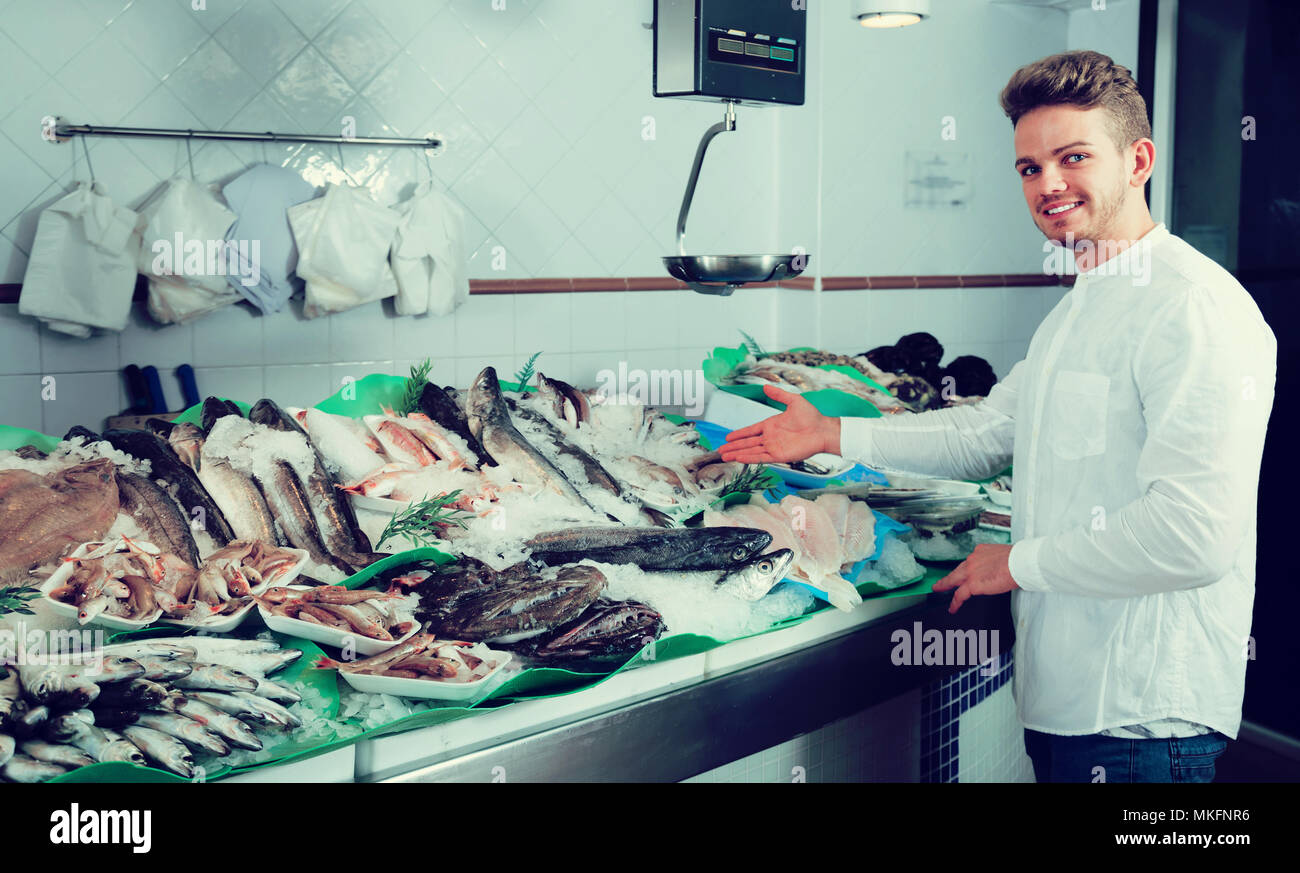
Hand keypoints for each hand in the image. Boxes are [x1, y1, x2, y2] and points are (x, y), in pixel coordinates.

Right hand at [718, 385, 838, 463]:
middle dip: (733, 447)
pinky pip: (761, 458)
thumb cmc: (811, 416)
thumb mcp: (793, 401)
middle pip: (747, 443)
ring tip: (724, 456)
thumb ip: (779, 395)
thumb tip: (765, 387)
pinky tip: (739, 459)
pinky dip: (750, 458)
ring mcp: (774, 447)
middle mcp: (770, 437)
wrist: (822, 430)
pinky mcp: (779, 456)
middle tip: (720, 450)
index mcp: (771, 425)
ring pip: (751, 451)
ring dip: (737, 454)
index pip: (750, 431)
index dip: (738, 434)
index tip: (728, 437)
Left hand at [932, 544, 1018, 613]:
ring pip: (953, 580)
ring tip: (938, 590)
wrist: (1019, 562)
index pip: (970, 562)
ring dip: (944, 586)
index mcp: (980, 552)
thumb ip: (994, 561)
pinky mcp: (973, 584)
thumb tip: (997, 569)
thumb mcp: (1002, 555)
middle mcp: (973, 560)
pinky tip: (952, 608)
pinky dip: (955, 602)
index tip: (964, 571)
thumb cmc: (1018, 559)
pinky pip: (959, 595)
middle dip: (948, 577)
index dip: (966, 569)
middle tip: (940, 583)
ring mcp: (971, 572)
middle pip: (957, 570)